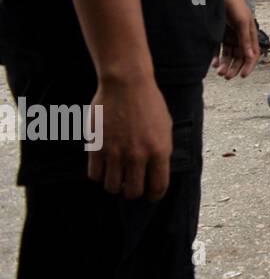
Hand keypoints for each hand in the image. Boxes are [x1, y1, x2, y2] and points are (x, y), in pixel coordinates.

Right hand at [88, 75, 172, 200]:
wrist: (126, 84)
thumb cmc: (149, 103)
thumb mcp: (166, 127)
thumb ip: (162, 150)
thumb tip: (157, 171)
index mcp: (159, 151)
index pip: (158, 187)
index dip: (154, 195)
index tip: (151, 194)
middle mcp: (138, 156)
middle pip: (133, 192)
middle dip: (133, 191)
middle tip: (131, 184)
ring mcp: (115, 153)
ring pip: (111, 187)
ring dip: (114, 184)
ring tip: (116, 174)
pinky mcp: (96, 148)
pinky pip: (94, 175)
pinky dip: (98, 175)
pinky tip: (103, 166)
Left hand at [214, 0, 259, 78]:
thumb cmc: (235, 5)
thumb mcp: (242, 22)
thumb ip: (245, 40)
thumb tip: (250, 57)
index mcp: (250, 34)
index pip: (252, 54)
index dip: (249, 66)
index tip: (243, 75)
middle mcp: (240, 37)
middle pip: (239, 57)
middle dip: (234, 68)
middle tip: (227, 76)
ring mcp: (229, 36)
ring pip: (228, 55)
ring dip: (225, 65)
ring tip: (219, 72)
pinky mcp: (218, 34)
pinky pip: (218, 50)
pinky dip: (216, 58)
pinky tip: (213, 63)